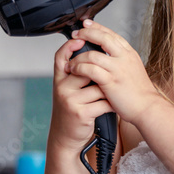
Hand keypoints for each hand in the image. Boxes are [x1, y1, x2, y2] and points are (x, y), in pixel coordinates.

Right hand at [50, 34, 115, 149]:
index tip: (80, 38)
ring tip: (111, 96)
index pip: (61, 58)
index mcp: (60, 80)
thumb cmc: (73, 109)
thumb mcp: (70, 90)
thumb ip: (77, 74)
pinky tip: (113, 106)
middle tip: (111, 79)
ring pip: (99, 87)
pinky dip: (112, 105)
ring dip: (109, 92)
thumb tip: (94, 54)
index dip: (69, 46)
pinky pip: (103, 103)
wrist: (66, 135)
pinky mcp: (80, 113)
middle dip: (101, 75)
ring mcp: (70, 100)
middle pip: (87, 70)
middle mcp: (62, 88)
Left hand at [64, 19, 161, 127]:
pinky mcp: (111, 81)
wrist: (148, 108)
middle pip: (102, 37)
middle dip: (86, 34)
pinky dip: (79, 68)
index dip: (97, 27)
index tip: (86, 25)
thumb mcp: (133, 70)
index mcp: (130, 54)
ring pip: (92, 54)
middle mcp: (124, 58)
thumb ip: (122, 60)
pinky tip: (75, 71)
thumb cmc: (140, 93)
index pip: (112, 34)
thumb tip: (107, 55)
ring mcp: (118, 69)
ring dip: (78, 57)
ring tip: (72, 62)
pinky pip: (90, 69)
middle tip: (76, 35)